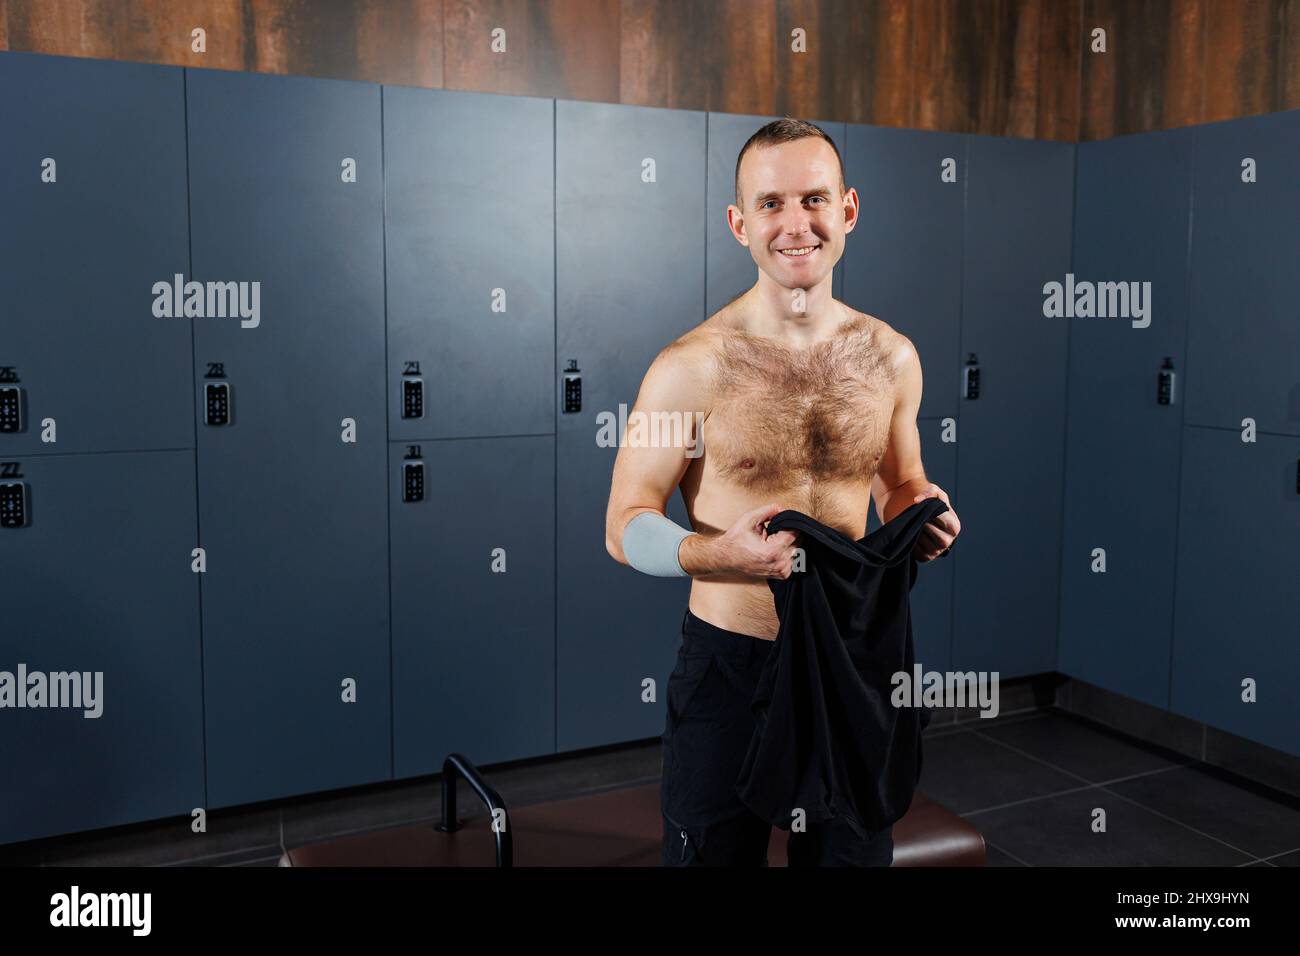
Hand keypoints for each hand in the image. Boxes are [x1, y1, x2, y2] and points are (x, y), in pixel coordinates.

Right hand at [683, 503, 800, 578]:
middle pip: (799, 542)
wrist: (726, 557)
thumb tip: (782, 509)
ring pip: (798, 552)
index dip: (789, 524)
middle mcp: (779, 563)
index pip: (796, 533)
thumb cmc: (736, 539)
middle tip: (775, 531)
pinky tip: (777, 548)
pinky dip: (789, 553)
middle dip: (790, 533)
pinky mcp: (781, 575)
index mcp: (773, 551)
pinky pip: (795, 561)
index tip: (779, 522)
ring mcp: (781, 571)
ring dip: (790, 544)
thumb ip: (768, 511)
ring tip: (774, 540)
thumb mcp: (749, 519)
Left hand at [911, 484, 959, 562]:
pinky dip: (910, 539)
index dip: (928, 510)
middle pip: (928, 528)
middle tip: (915, 515)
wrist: (921, 519)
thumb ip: (931, 490)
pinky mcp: (925, 558)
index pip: (939, 517)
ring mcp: (936, 552)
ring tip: (914, 523)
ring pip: (919, 538)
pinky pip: (913, 548)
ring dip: (914, 529)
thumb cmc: (929, 504)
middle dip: (919, 520)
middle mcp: (948, 541)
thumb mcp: (935, 492)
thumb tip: (917, 500)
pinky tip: (913, 533)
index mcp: (954, 526)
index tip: (922, 507)